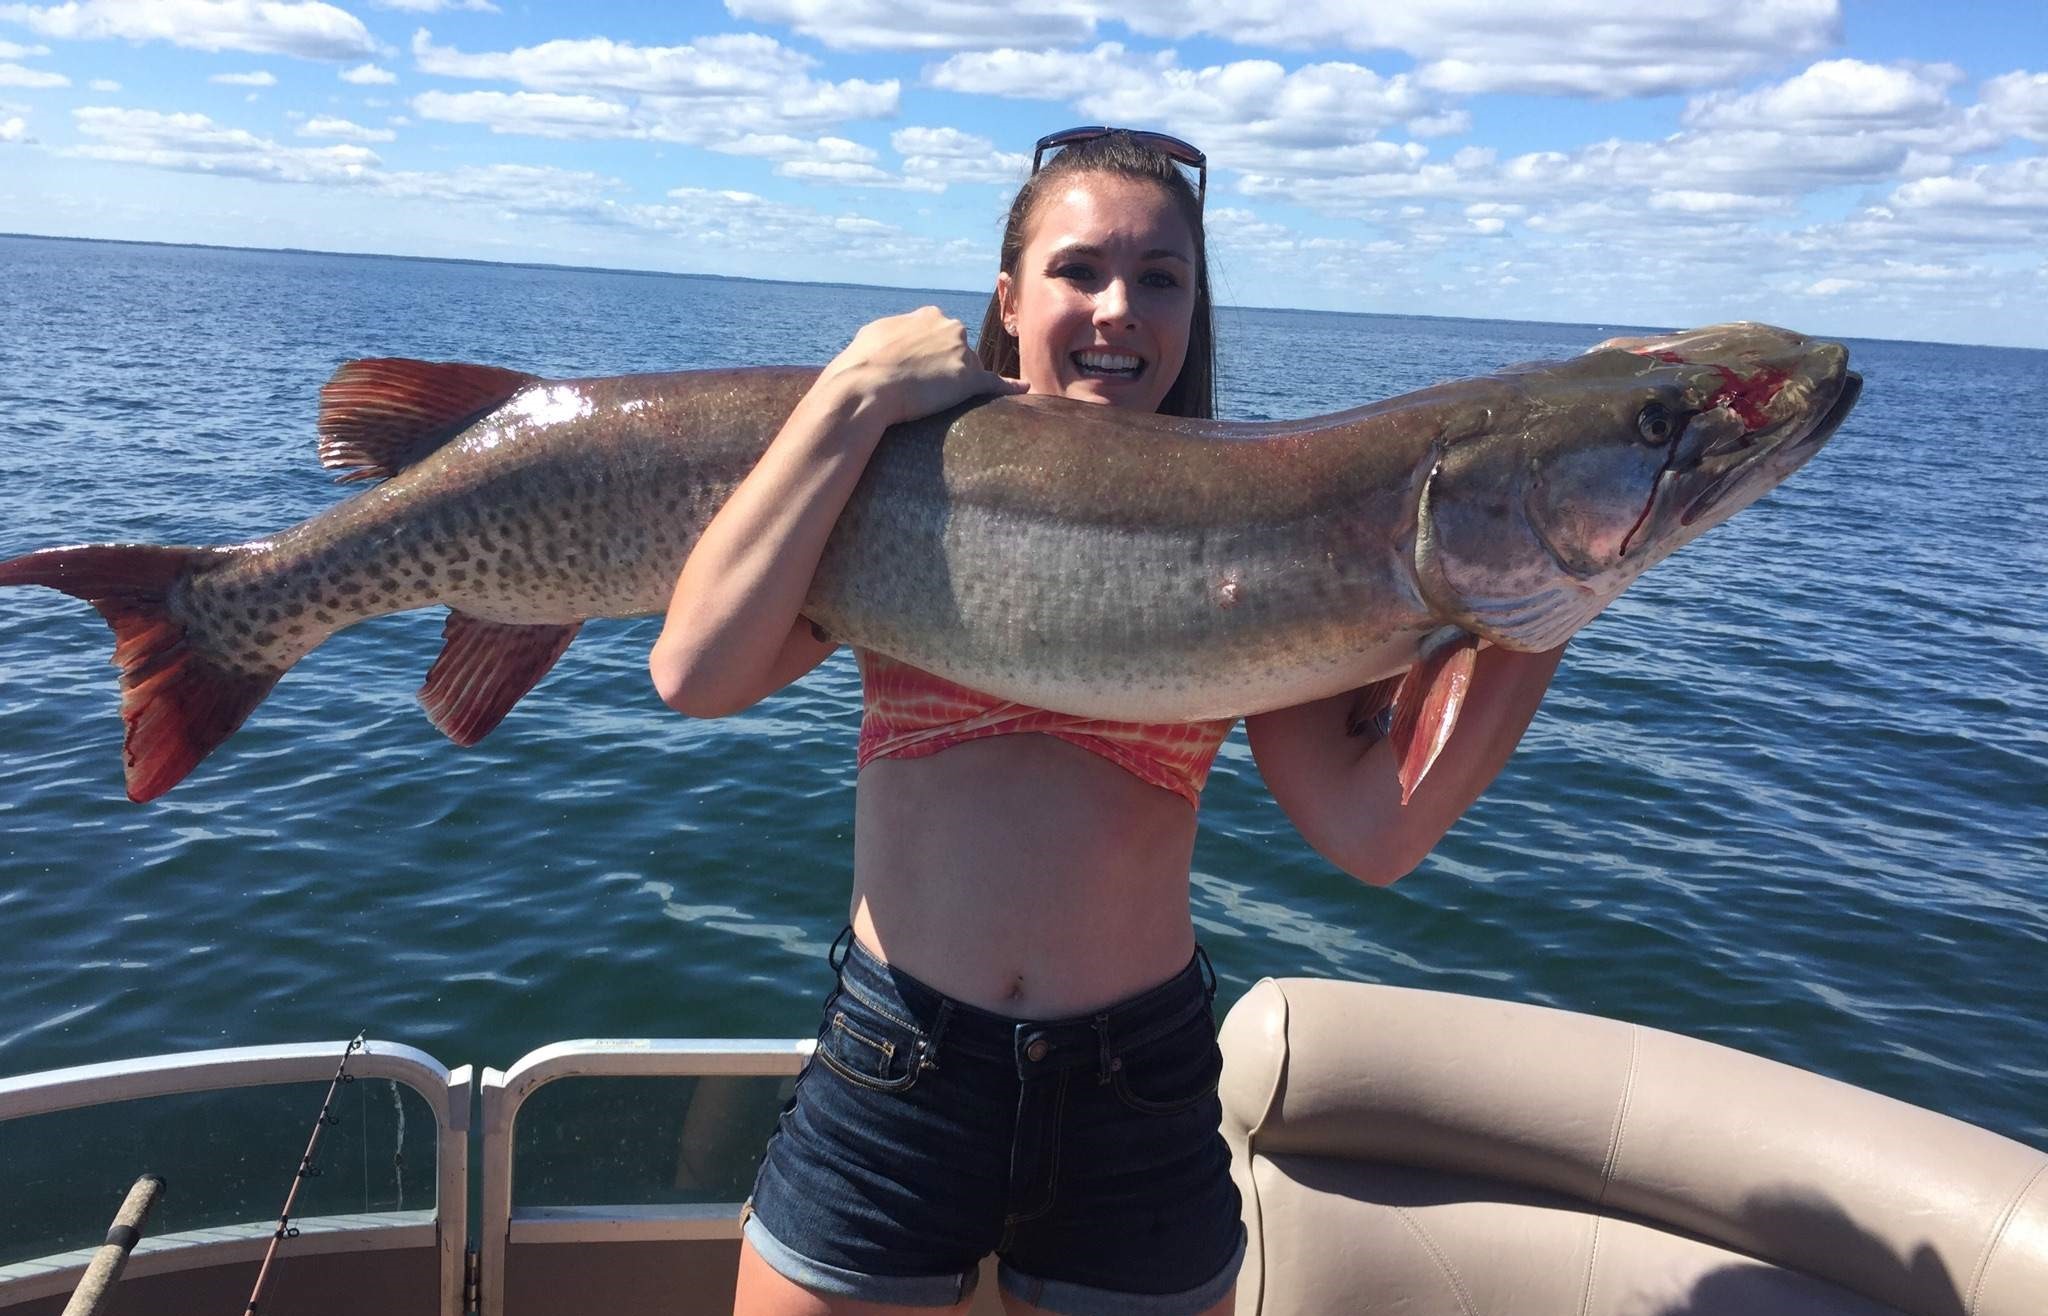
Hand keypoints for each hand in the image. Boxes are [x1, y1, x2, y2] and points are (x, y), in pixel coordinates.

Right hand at [821, 307, 1024, 428]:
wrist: (866, 384)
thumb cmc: (863, 361)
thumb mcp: (876, 333)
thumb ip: (895, 331)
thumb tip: (893, 339)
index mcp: (929, 315)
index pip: (943, 332)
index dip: (933, 352)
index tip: (921, 366)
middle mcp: (951, 328)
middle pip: (961, 349)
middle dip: (949, 366)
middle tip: (924, 387)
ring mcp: (963, 353)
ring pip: (972, 369)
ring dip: (959, 383)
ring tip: (932, 401)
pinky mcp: (969, 380)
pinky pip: (995, 383)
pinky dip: (1009, 387)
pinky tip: (1022, 390)